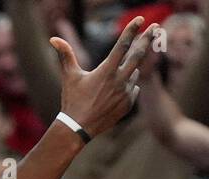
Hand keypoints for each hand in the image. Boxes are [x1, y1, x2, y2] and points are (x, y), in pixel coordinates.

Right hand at [52, 17, 156, 138]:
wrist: (79, 128)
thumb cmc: (73, 100)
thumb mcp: (69, 76)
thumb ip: (65, 55)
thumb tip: (53, 38)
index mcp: (106, 71)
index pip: (122, 45)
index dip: (132, 30)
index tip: (140, 19)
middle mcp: (119, 81)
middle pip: (138, 55)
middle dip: (147, 39)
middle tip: (155, 27)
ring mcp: (126, 94)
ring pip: (134, 73)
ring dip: (128, 70)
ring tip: (111, 80)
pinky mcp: (128, 105)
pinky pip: (133, 89)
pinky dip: (127, 86)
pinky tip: (114, 92)